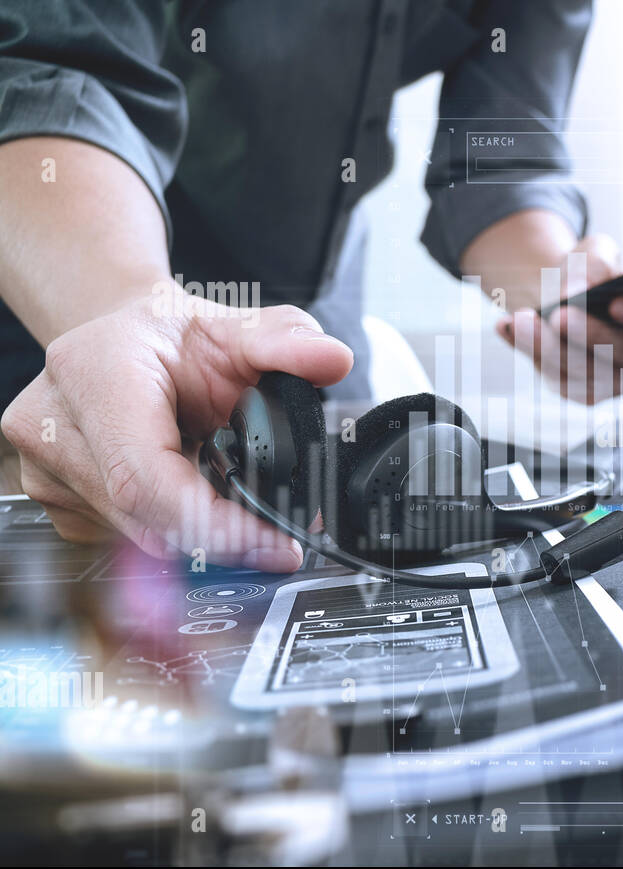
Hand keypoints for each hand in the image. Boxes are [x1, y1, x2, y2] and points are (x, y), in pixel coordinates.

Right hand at [0, 286, 352, 570]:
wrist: (119, 340)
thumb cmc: (170, 337)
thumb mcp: (235, 326)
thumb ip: (287, 339)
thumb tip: (333, 359)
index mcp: (93, 375)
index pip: (146, 479)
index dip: (213, 525)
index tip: (273, 543)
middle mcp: (53, 426)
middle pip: (144, 520)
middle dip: (222, 536)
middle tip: (279, 536)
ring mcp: (44, 470)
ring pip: (137, 536)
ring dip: (197, 531)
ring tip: (233, 495)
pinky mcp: (56, 501)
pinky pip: (125, 536)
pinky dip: (171, 526)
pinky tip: (191, 495)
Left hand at [495, 234, 622, 403]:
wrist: (558, 296)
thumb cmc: (587, 276)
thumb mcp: (593, 253)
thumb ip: (593, 265)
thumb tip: (576, 292)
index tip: (616, 304)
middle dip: (591, 336)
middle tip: (559, 315)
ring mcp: (620, 380)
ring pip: (588, 375)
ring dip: (551, 348)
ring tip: (522, 321)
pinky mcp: (589, 393)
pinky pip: (562, 383)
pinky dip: (533, 354)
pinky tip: (511, 328)